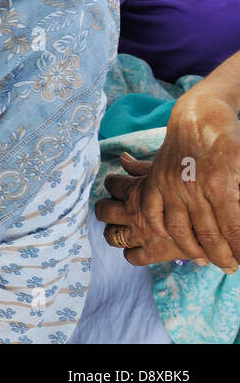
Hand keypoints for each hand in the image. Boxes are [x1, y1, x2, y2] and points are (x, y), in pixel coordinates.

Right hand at [96, 93, 239, 270]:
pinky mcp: (156, 180)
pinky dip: (158, 228)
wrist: (199, 115)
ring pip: (178, 228)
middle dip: (222, 256)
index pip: (232, 228)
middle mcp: (192, 187)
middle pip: (207, 234)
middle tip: (230, 267)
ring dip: (191, 249)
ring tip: (204, 259)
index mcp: (219, 183)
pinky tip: (169, 238)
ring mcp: (170, 184)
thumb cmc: (229, 139)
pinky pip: (152, 210)